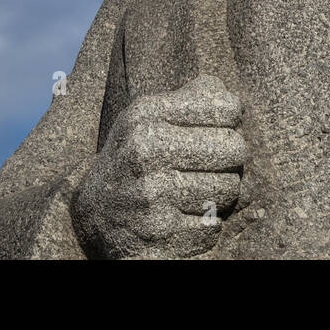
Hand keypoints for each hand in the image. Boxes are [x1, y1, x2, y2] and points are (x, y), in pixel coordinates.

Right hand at [70, 74, 246, 258]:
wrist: (94, 211)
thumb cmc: (137, 156)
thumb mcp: (150, 116)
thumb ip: (193, 98)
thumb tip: (233, 98)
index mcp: (147, 115)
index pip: (227, 109)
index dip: (231, 122)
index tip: (218, 131)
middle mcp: (146, 150)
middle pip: (235, 149)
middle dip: (230, 160)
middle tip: (211, 165)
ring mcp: (152, 194)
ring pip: (229, 188)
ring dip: (220, 193)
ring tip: (195, 190)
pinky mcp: (159, 232)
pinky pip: (214, 224)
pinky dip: (205, 223)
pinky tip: (183, 215)